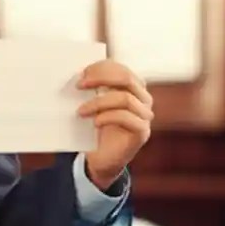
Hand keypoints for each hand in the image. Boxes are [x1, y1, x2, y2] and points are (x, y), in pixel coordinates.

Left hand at [76, 60, 153, 190]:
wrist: (102, 157)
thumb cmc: (98, 126)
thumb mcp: (94, 102)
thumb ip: (93, 87)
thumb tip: (79, 74)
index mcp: (133, 86)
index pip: (121, 68)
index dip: (101, 68)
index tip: (82, 74)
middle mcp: (143, 98)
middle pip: (126, 78)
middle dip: (101, 78)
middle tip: (80, 85)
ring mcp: (144, 115)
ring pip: (125, 98)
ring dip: (99, 102)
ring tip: (81, 111)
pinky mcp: (142, 132)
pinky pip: (127, 118)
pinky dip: (108, 117)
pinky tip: (95, 122)